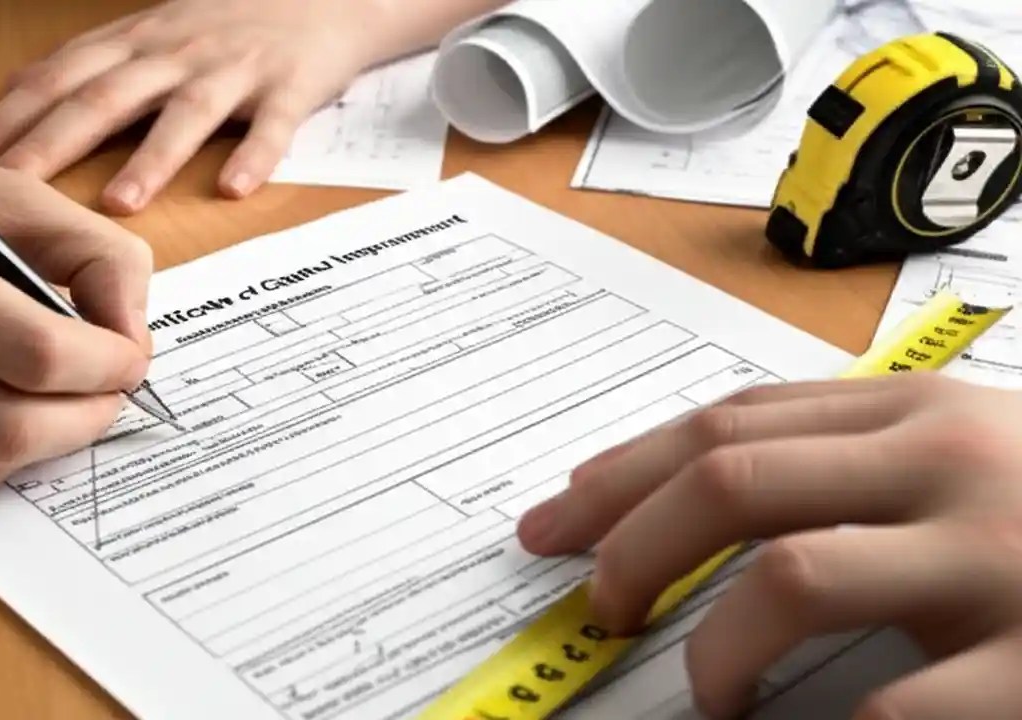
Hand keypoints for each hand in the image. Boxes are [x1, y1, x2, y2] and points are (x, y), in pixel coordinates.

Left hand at [0, 0, 388, 211]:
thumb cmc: (228, 23)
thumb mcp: (151, 33)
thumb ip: (93, 67)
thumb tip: (20, 96)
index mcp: (134, 42)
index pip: (56, 79)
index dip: (5, 119)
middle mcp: (174, 53)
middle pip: (104, 97)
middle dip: (53, 143)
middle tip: (12, 189)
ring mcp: (231, 70)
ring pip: (185, 112)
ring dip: (150, 157)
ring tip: (119, 203)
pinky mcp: (288, 87)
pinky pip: (272, 126)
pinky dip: (255, 156)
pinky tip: (234, 188)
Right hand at [0, 147, 153, 488]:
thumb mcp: (8, 195)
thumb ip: (97, 253)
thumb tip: (134, 339)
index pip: (33, 352)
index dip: (107, 363)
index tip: (130, 351)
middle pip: (8, 432)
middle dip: (89, 417)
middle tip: (114, 387)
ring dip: (51, 439)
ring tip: (69, 393)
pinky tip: (6, 399)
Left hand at [517, 374, 1021, 718]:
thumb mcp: (947, 447)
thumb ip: (832, 452)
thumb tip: (675, 480)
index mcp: (909, 414)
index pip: (722, 427)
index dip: (619, 477)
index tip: (550, 525)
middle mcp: (944, 466)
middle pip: (731, 482)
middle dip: (636, 546)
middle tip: (598, 607)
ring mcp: (997, 559)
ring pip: (793, 576)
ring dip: (720, 647)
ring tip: (713, 694)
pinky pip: (904, 704)